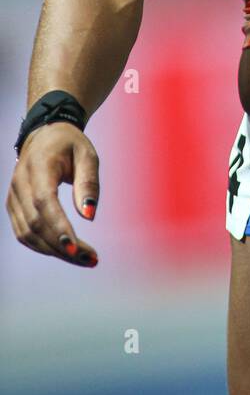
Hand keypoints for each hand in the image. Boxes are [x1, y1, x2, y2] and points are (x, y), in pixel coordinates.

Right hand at [6, 122, 99, 266]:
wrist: (43, 135)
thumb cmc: (69, 144)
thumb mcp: (87, 155)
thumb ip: (88, 183)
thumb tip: (89, 215)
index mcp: (38, 166)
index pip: (44, 203)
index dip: (58, 228)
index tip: (77, 248)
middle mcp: (20, 183)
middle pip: (36, 224)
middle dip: (62, 246)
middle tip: (91, 259)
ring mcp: (13, 197)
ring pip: (28, 234)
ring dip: (55, 251)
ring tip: (84, 259)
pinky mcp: (13, 207)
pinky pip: (24, 233)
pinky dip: (44, 246)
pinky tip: (66, 252)